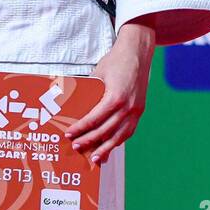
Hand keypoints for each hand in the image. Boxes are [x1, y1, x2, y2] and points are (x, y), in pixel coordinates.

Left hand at [65, 21, 155, 163]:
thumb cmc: (115, 61)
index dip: (80, 129)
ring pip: (120, 135)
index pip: (94, 119)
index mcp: (115, 98)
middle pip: (106, 131)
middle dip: (90, 141)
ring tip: (95, 158)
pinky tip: (110, 145)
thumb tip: (72, 104)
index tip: (69, 134)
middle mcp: (127, 107)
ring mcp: (136, 110)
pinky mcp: (140, 110)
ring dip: (106, 148)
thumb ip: (88, 91)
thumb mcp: (97, 74)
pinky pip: (129, 130)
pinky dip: (119, 140)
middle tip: (76, 147)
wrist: (137, 52)